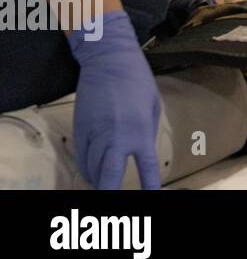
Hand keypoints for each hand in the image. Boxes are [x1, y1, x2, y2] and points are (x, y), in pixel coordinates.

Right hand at [67, 10, 161, 188]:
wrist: (110, 60)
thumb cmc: (138, 80)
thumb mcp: (154, 106)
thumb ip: (147, 132)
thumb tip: (141, 151)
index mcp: (141, 131)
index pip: (146, 167)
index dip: (149, 186)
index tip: (151, 196)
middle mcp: (116, 136)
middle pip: (108, 175)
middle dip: (109, 191)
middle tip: (113, 197)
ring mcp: (95, 133)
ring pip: (92, 169)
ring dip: (99, 180)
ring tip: (105, 186)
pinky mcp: (80, 128)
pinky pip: (80, 157)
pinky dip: (86, 168)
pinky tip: (92, 172)